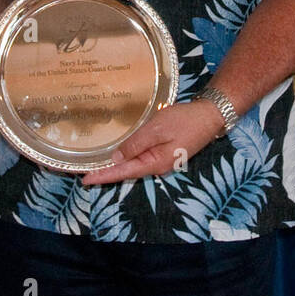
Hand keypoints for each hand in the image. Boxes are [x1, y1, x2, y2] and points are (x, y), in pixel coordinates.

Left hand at [80, 99, 224, 184]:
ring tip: (96, 165)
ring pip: (134, 166)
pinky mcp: (164, 152)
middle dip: (106, 173)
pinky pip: (141, 158)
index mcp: (155, 163)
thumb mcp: (157, 129)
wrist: (209, 115)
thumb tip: (117, 158)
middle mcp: (157, 166)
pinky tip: (119, 155)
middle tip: (84, 172)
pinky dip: (127, 158)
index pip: (123, 172)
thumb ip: (136, 144)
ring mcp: (162, 160)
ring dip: (116, 166)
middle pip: (127, 172)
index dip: (103, 175)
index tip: (84, 179)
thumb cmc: (184, 120)